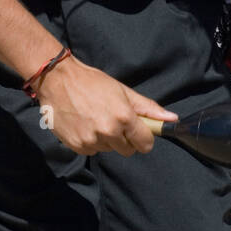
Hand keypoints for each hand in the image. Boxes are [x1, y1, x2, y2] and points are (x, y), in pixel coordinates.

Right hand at [38, 55, 177, 156]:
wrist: (58, 80)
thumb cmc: (93, 82)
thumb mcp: (123, 91)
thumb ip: (148, 108)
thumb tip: (172, 119)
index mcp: (124, 117)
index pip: (146, 144)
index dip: (144, 137)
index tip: (138, 131)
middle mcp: (109, 132)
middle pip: (128, 150)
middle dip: (125, 139)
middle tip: (114, 121)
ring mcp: (91, 141)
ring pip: (109, 150)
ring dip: (106, 139)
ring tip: (96, 119)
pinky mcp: (77, 146)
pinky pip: (92, 150)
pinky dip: (91, 141)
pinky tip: (85, 124)